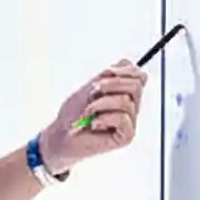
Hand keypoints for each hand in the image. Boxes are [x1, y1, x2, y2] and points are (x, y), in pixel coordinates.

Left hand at [39, 59, 146, 173]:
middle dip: (109, 85)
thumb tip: (130, 64)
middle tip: (92, 94)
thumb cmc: (74, 113)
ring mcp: (130, 122)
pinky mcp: (127, 136)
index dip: (122, 71)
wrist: (61, 134)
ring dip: (100, 103)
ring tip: (88, 112)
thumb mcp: (90, 87)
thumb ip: (111, 75)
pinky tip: (93, 124)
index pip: (139, 75)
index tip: (102, 76)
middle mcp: (131, 107)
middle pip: (136, 85)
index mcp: (124, 94)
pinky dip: (102, 118)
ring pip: (125, 101)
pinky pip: (122, 118)